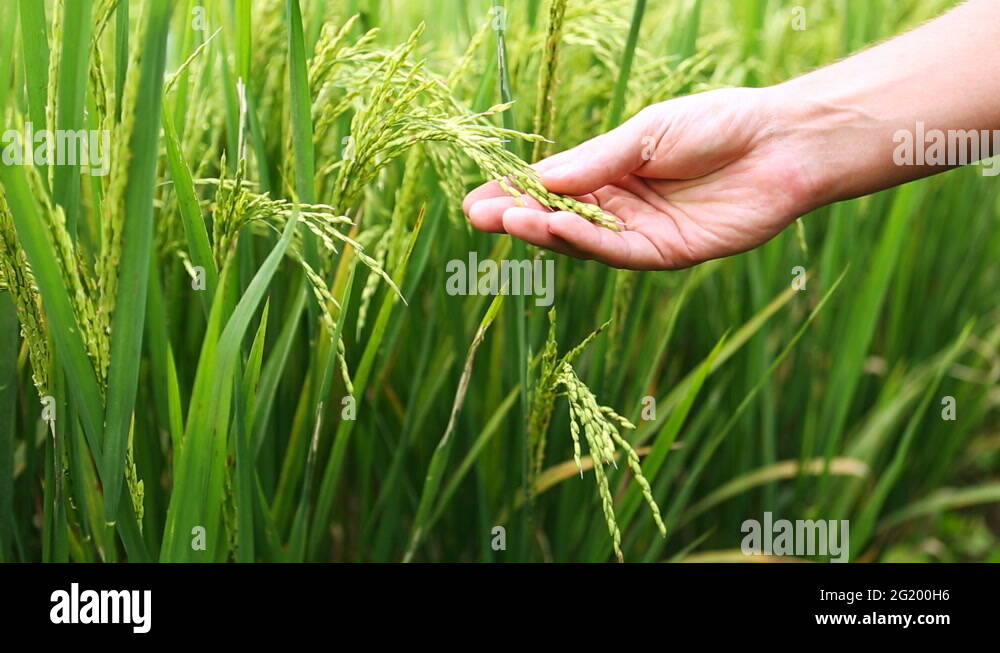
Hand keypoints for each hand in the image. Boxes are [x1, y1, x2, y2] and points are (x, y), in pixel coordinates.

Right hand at [462, 87, 821, 269]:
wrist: (780, 141)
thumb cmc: (716, 124)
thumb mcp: (646, 133)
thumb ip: (596, 161)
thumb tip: (541, 178)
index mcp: (612, 172)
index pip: (554, 186)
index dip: (517, 193)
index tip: (477, 198)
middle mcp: (621, 207)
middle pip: (560, 217)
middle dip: (519, 218)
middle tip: (478, 217)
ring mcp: (642, 232)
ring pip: (584, 239)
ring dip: (545, 231)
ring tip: (508, 221)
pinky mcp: (667, 253)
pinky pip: (618, 251)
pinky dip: (585, 241)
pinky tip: (554, 227)